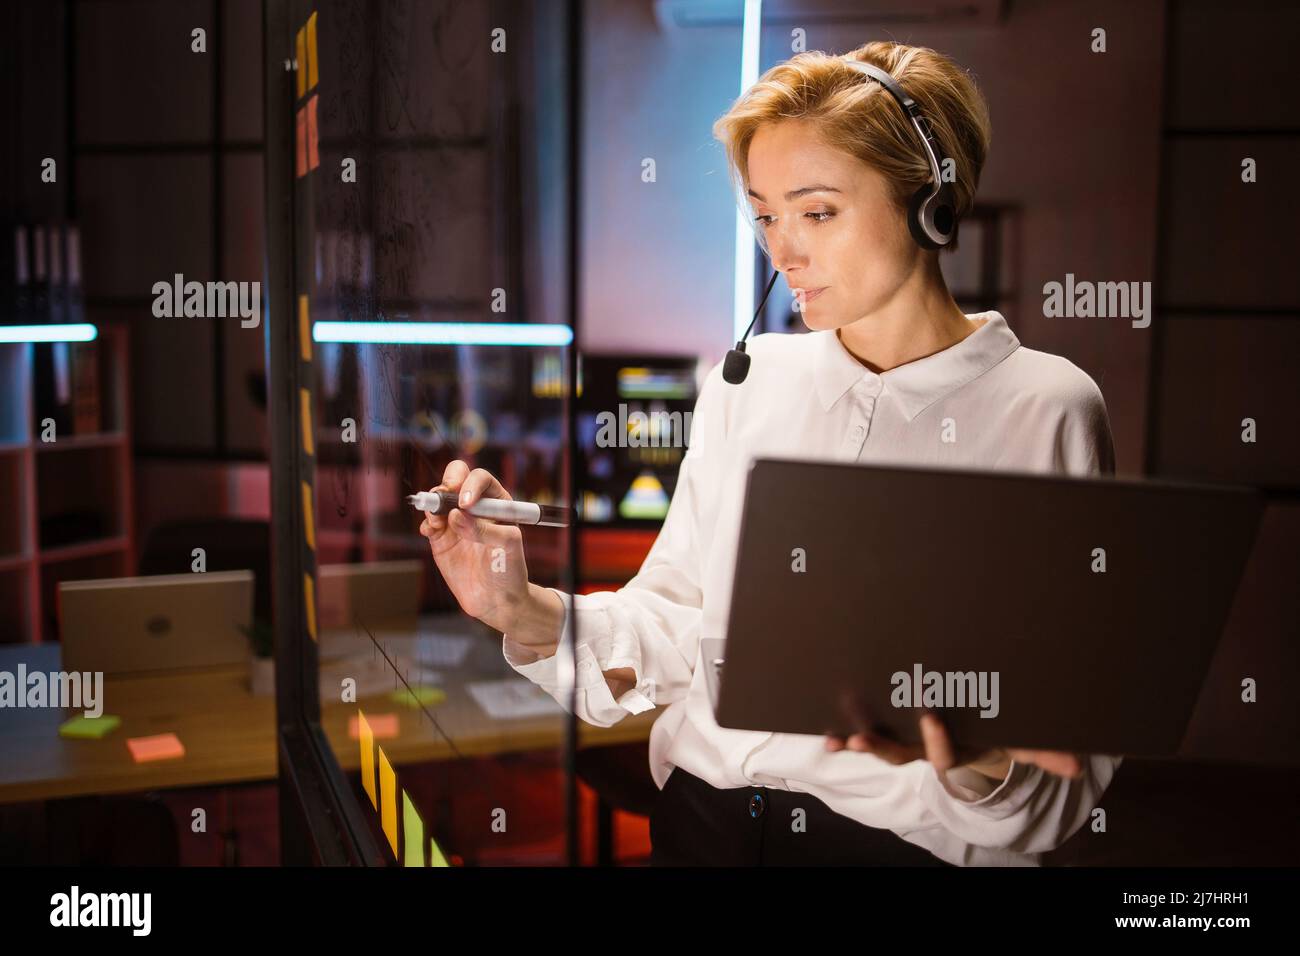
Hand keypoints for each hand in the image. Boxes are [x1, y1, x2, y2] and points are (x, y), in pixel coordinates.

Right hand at [417, 459, 529, 633]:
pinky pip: (428, 522)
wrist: (497, 601)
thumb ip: (485, 529)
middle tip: (442, 500)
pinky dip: (425, 523)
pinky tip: (431, 532)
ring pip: (438, 499)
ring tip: (436, 523)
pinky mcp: (441, 539)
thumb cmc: (510, 570)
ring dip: (433, 505)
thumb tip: (455, 516)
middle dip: (446, 485)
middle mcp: (475, 508)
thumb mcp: (508, 546)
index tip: (466, 503)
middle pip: (454, 479)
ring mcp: (456, 522)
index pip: (480, 479)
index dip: (470, 484)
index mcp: (497, 502)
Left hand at [825, 709, 1084, 782]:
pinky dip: (845, 734)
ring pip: (879, 746)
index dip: (935, 739)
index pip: (943, 754)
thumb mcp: (1019, 741)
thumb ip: (1043, 751)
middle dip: (881, 747)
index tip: (928, 715)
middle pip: (900, 755)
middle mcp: (925, 750)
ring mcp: (907, 742)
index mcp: (955, 750)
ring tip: (837, 739)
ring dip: (858, 742)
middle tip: (862, 740)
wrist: (977, 737)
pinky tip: (825, 733)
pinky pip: (866, 734)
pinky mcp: (892, 730)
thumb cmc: (996, 731)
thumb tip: (1078, 766)